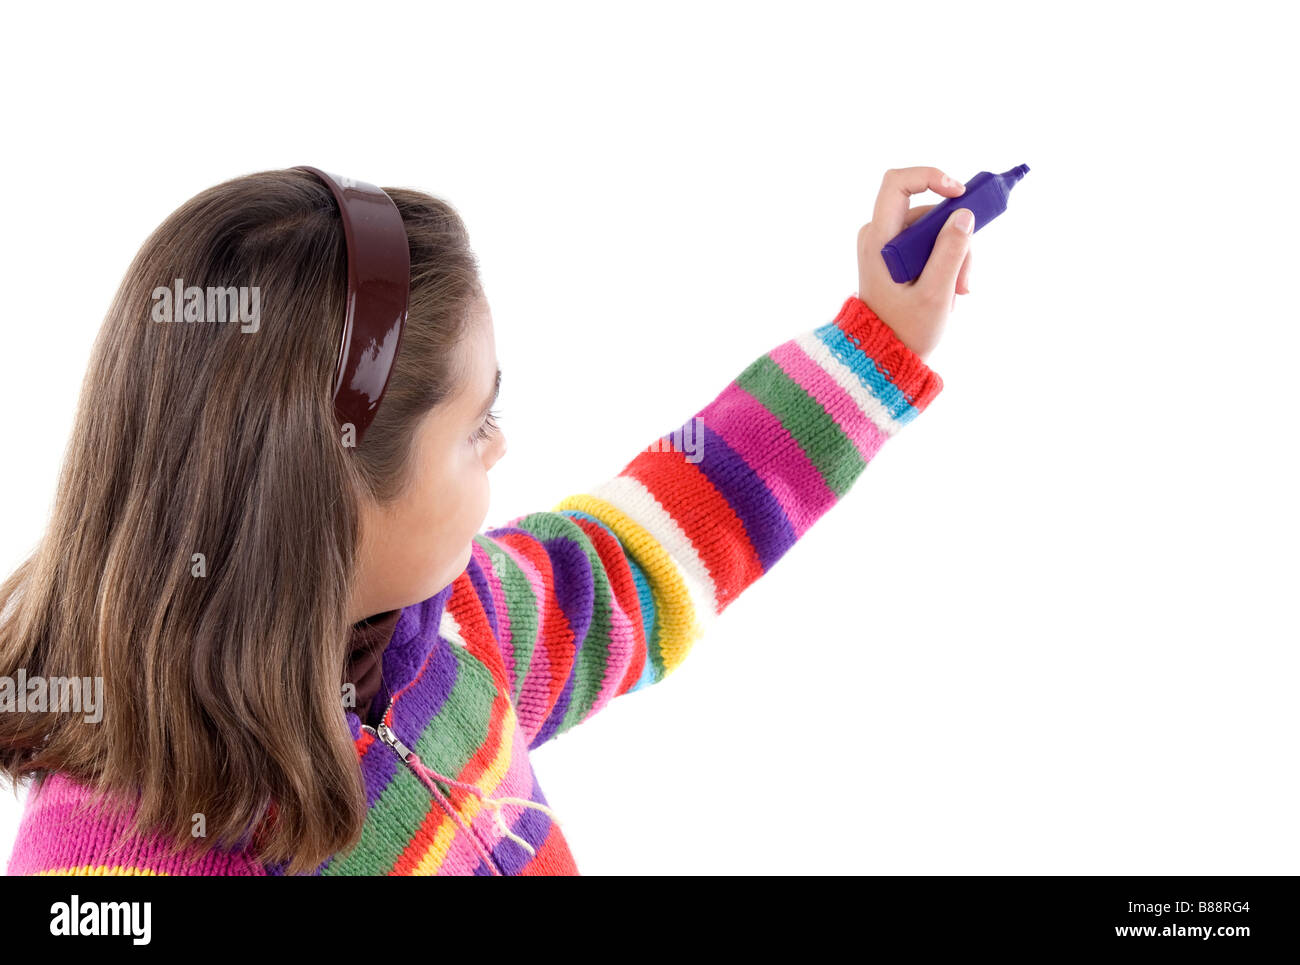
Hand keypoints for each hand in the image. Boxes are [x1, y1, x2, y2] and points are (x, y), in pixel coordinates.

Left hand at [856, 166, 973, 360]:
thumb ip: (950, 253)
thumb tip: (965, 215)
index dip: (931, 177)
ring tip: (956, 292)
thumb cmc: (904, 330)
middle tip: (964, 279)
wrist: (883, 355)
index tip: (961, 194)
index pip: (897, 183)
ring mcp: (885, 244)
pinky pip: (929, 243)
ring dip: (954, 256)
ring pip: (933, 229)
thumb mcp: (935, 295)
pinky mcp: (896, 254)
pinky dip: (945, 262)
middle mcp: (877, 235)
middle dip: (954, 238)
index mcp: (877, 240)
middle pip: (926, 211)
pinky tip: (948, 291)